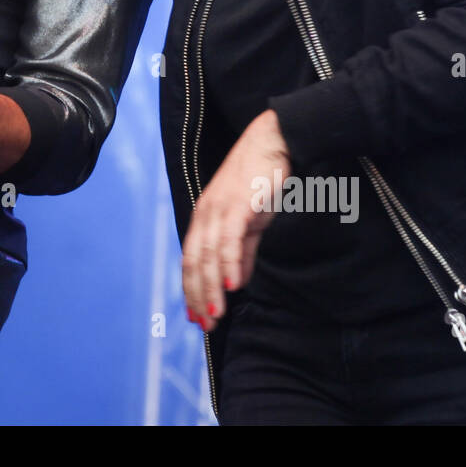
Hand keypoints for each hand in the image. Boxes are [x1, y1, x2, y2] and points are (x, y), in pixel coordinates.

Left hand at [182, 109, 290, 331]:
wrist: (274, 141)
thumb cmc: (262, 179)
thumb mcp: (251, 221)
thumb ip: (242, 252)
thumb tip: (235, 282)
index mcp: (205, 217)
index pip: (191, 260)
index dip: (192, 289)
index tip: (196, 317)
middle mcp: (206, 213)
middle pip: (193, 261)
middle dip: (197, 296)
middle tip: (205, 325)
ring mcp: (220, 208)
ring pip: (207, 255)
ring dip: (210, 288)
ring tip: (215, 314)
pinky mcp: (238, 204)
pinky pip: (229, 239)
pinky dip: (228, 263)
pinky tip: (232, 285)